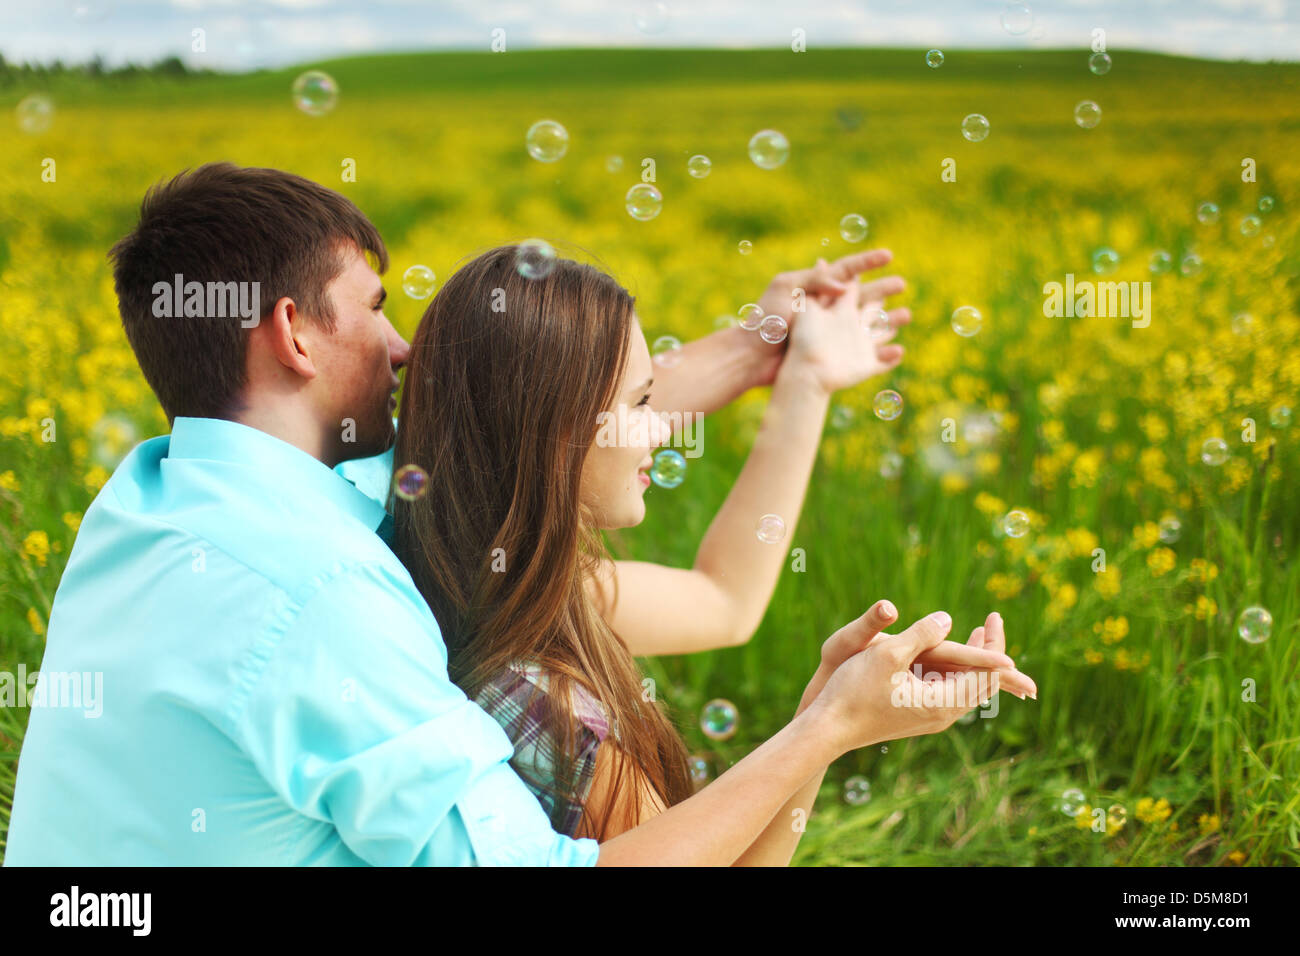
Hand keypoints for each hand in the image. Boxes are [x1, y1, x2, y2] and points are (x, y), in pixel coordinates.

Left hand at [749, 250, 910, 387]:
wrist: (752, 357)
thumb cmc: (766, 320)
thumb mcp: (786, 288)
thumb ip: (815, 280)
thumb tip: (844, 283)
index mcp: (817, 290)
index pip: (847, 271)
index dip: (867, 262)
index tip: (888, 255)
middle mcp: (828, 312)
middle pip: (863, 297)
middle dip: (884, 290)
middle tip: (903, 284)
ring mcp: (831, 335)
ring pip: (867, 325)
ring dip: (888, 320)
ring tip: (907, 316)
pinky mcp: (831, 356)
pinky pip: (862, 353)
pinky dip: (880, 351)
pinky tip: (897, 348)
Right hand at [799, 600, 1034, 711]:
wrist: (829, 728)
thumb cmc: (854, 690)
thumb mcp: (888, 654)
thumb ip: (920, 634)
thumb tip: (947, 618)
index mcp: (942, 702)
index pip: (987, 673)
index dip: (994, 643)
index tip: (994, 617)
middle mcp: (943, 715)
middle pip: (983, 683)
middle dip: (991, 651)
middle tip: (993, 621)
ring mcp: (931, 719)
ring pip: (966, 689)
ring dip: (974, 661)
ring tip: (979, 634)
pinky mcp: (918, 717)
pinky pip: (950, 692)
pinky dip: (957, 670)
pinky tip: (948, 655)